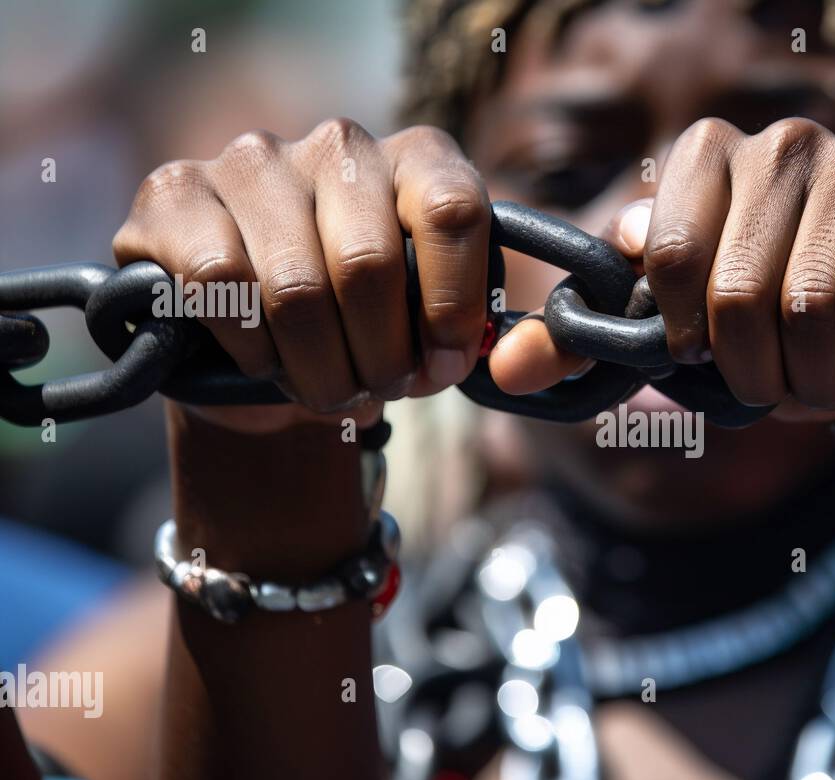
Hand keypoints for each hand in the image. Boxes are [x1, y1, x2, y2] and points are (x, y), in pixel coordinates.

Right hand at [113, 121, 491, 432]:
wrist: (262, 345)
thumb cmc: (362, 328)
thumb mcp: (427, 326)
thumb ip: (463, 333)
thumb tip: (469, 358)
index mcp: (418, 160)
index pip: (452, 210)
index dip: (453, 305)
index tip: (443, 364)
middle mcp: (340, 144)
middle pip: (367, 264)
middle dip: (379, 356)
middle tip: (378, 390)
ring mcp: (254, 161)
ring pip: (296, 286)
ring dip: (319, 368)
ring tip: (328, 391)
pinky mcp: (176, 194)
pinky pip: (221, 284)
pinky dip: (251, 346)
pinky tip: (264, 362)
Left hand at [488, 117, 834, 419]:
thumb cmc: (776, 330)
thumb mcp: (688, 333)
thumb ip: (601, 342)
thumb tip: (509, 368)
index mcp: (705, 159)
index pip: (667, 257)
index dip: (688, 335)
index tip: (709, 359)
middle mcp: (779, 142)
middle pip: (738, 291)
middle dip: (757, 373)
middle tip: (778, 389)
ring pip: (811, 299)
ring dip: (818, 375)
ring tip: (827, 380)